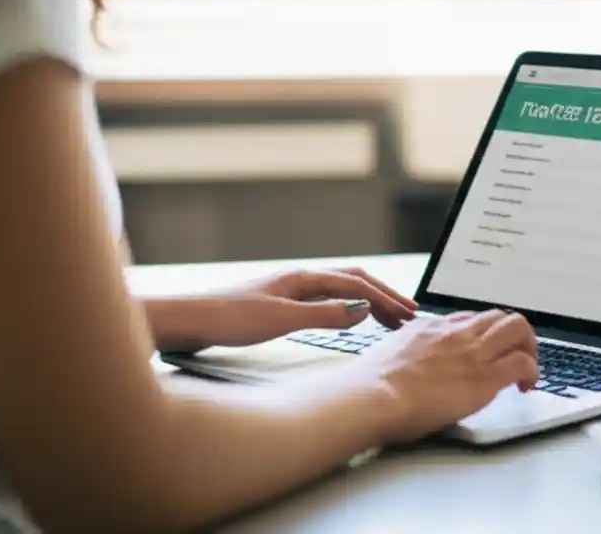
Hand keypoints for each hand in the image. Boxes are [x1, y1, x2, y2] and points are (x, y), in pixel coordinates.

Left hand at [147, 267, 417, 351]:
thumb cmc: (230, 318)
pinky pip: (327, 302)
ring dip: (368, 304)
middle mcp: (300, 280)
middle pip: (353, 283)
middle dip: (384, 297)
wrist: (190, 320)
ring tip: (389, 319)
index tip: (410, 314)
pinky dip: (349, 310)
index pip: (357, 286)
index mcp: (304, 279)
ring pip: (341, 292)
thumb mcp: (282, 318)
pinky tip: (350, 321)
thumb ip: (324, 315)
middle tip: (409, 315)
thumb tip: (363, 310)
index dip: (386, 299)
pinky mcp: (281, 306)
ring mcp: (291, 291)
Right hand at [349, 310, 539, 442]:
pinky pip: (523, 362)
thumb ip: (408, 352)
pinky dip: (532, 372)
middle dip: (513, 335)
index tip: (485, 349)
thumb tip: (411, 364)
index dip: (483, 334)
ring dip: (528, 347)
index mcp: (431, 327)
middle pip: (499, 316)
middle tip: (513, 356)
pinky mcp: (485, 377)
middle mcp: (456, 333)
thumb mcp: (390, 353)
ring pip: (518, 329)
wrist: (373, 396)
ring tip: (525, 370)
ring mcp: (473, 352)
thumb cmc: (371, 385)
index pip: (469, 319)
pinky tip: (525, 386)